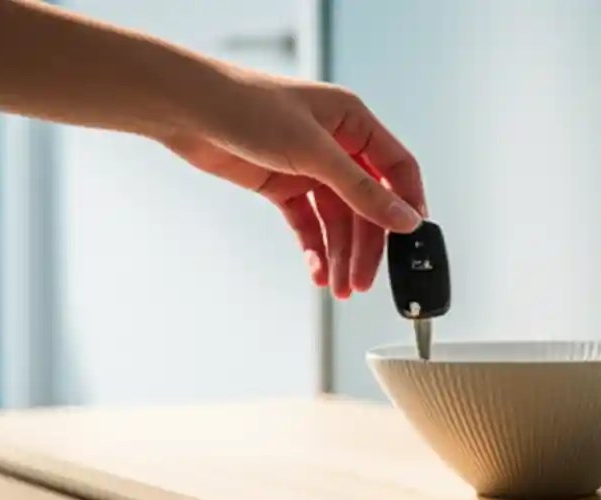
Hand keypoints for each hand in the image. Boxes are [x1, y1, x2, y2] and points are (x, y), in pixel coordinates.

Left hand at [160, 69, 426, 298]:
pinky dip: (314, 247)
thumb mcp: (314, 153)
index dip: (407, 206)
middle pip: (366, 203)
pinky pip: (308, 222)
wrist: (187, 110)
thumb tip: (406, 220)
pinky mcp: (282, 184)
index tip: (413, 244)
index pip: (397, 168)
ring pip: (337, 218)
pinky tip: (317, 273)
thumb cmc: (248, 109)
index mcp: (353, 121)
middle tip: (362, 281)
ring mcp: (308, 165)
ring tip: (339, 288)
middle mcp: (336, 143)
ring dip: (339, 254)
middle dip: (365, 245)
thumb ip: (362, 191)